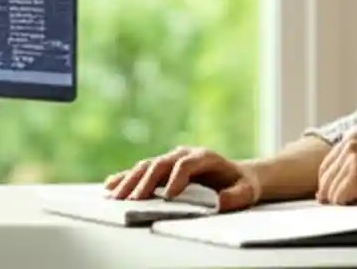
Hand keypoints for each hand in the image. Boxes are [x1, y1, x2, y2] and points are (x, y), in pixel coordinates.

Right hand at [103, 146, 261, 211]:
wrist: (235, 175)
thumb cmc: (240, 184)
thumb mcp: (246, 191)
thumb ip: (236, 196)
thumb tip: (221, 201)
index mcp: (203, 156)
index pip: (185, 164)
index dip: (176, 179)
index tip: (168, 196)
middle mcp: (183, 154)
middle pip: (160, 164)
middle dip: (145, 182)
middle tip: (134, 199)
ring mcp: (170, 159)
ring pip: (146, 166)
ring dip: (130, 181)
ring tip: (116, 196)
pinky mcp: (162, 168)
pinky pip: (141, 171)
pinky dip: (125, 178)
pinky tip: (110, 185)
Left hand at [316, 129, 356, 206]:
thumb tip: (338, 177)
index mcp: (355, 134)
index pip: (330, 160)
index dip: (327, 178)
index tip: (327, 191)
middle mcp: (351, 142)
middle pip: (326, 172)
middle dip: (327, 189)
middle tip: (328, 202)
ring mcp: (352, 159)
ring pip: (330, 186)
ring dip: (336, 199)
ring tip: (342, 207)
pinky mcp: (356, 178)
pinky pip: (339, 196)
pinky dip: (342, 204)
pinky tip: (350, 207)